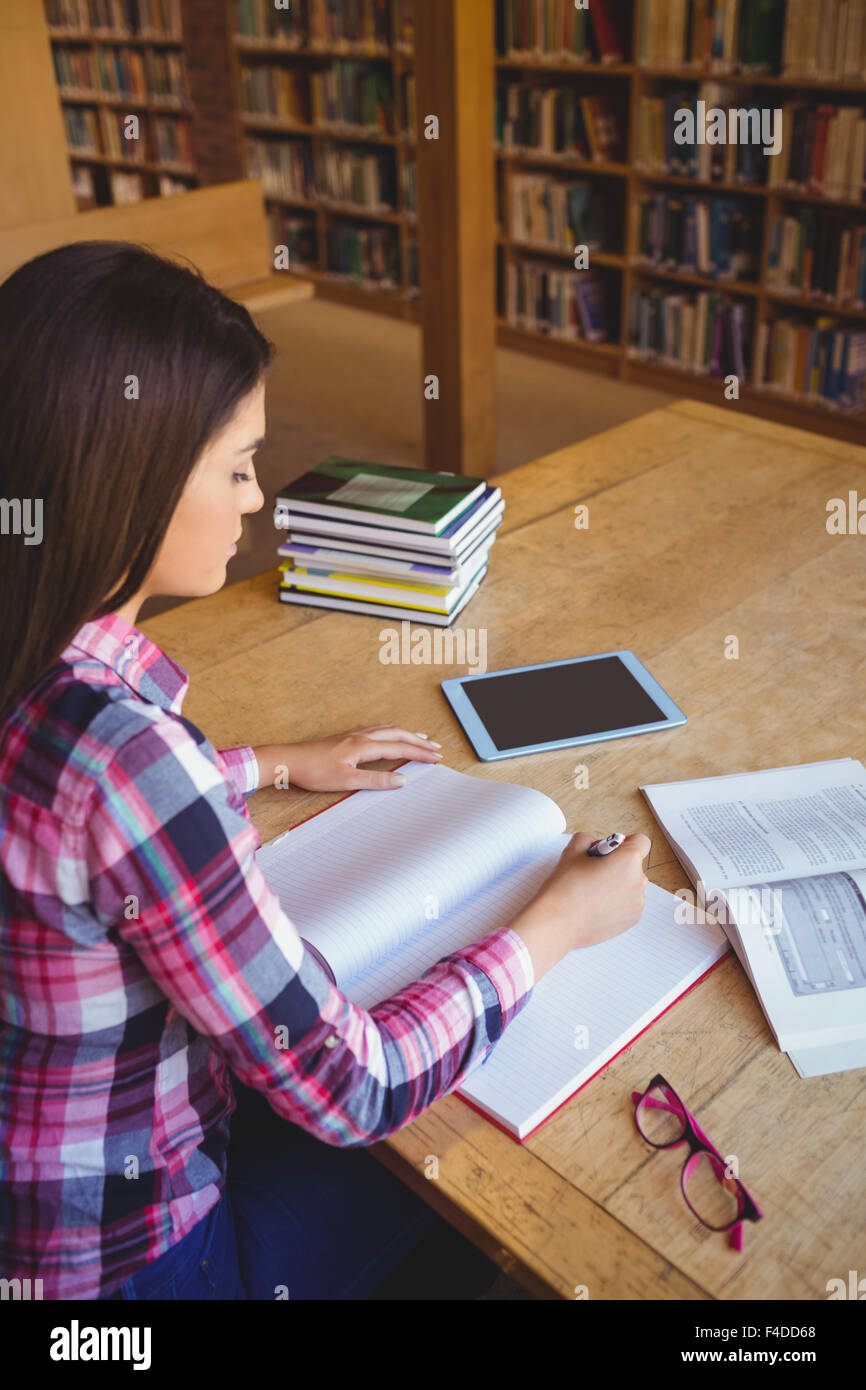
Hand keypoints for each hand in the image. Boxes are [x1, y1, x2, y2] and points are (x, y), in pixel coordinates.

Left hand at [260, 725, 442, 791]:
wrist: (288, 760)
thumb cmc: (313, 771)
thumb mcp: (346, 781)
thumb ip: (375, 780)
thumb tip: (402, 779)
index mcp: (363, 746)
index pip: (400, 748)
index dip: (420, 753)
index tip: (437, 757)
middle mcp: (360, 736)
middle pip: (397, 734)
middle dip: (418, 741)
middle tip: (435, 748)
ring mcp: (352, 734)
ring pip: (386, 729)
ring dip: (405, 734)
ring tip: (419, 739)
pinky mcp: (345, 737)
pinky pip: (376, 730)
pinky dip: (390, 732)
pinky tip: (388, 736)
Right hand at [509, 829, 650, 978]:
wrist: (557, 923)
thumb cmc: (565, 887)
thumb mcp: (572, 850)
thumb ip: (589, 839)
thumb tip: (597, 846)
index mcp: (628, 860)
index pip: (641, 842)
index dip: (625, 843)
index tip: (610, 851)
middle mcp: (639, 881)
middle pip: (634, 865)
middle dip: (618, 865)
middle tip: (593, 873)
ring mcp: (637, 903)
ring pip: (631, 885)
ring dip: (618, 885)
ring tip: (592, 893)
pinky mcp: (632, 920)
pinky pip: (629, 903)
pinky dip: (617, 903)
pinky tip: (596, 906)